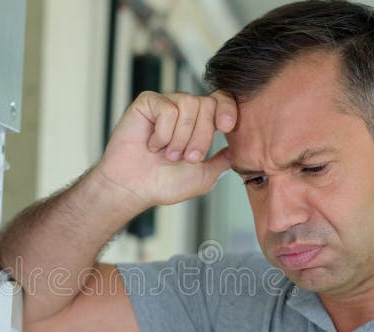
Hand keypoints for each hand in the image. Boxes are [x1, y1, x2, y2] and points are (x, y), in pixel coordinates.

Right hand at [93, 91, 237, 211]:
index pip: (221, 102)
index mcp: (199, 124)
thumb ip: (223, 161)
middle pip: (206, 105)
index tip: (226, 127)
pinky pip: (166, 109)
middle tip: (186, 158)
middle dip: (200, 136)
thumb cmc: (162, 184)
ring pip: (188, 105)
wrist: (133, 188)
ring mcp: (165, 105)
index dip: (227, 109)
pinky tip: (152, 144)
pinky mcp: (147, 103)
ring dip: (180, 137)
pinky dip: (162, 133)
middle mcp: (184, 111)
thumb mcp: (203, 177)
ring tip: (167, 154)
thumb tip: (240, 149)